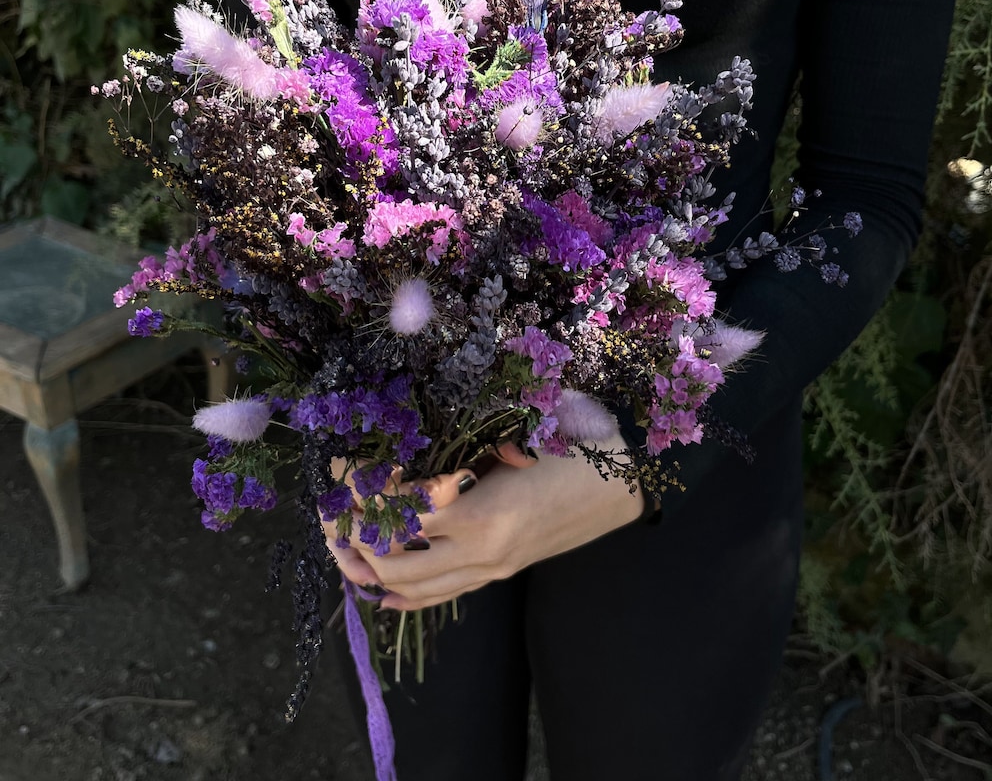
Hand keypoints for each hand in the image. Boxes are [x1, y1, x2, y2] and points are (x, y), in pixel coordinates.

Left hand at [342, 439, 644, 610]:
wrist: (630, 479)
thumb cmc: (577, 441)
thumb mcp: (516, 429)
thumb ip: (461, 442)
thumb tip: (407, 446)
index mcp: (483, 514)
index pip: (398, 512)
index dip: (362, 489)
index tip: (342, 463)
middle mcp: (481, 554)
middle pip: (391, 561)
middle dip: (349, 535)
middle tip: (328, 503)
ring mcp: (491, 569)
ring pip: (410, 588)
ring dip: (367, 566)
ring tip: (340, 540)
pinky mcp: (500, 573)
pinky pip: (441, 596)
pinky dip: (402, 594)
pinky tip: (379, 587)